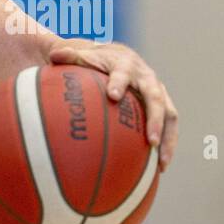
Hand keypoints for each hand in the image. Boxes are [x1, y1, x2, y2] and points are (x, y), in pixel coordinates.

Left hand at [48, 39, 178, 172]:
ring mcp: (157, 92)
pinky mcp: (162, 105)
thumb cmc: (95, 61)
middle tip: (149, 141)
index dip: (118, 82)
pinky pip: (169, 126)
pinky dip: (167, 145)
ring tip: (162, 163)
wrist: (119, 57)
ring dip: (168, 138)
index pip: (123, 73)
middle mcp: (146, 77)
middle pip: (155, 97)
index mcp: (125, 64)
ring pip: (169, 114)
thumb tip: (54, 55)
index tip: (113, 96)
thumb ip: (69, 56)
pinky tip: (159, 168)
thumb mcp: (81, 56)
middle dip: (154, 119)